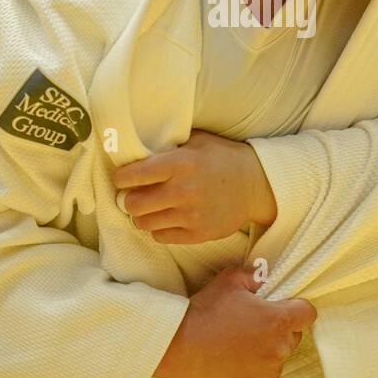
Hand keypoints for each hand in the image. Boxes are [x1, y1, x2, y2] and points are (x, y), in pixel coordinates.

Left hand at [112, 129, 277, 243]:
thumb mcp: (197, 141)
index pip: (133, 175)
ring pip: (144, 223)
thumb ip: (169, 145)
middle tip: (136, 194)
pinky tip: (167, 217)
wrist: (256, 184)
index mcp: (180, 163)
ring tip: (151, 207)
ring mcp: (191, 215)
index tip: (123, 177)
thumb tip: (136, 150)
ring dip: (143, 215)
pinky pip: (161, 237)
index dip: (121, 177)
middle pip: (133, 204)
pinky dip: (159, 228)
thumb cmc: (223, 158)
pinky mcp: (199, 234)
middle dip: (130, 198)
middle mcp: (183, 190)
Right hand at [153, 266, 316, 377]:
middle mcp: (279, 348)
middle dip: (278, 329)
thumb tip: (263, 277)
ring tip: (237, 343)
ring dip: (266, 350)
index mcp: (278, 320)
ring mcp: (269, 371)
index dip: (296, 307)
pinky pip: (264, 376)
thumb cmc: (205, 311)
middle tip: (251, 323)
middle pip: (293, 336)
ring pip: (278, 357)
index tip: (282, 307)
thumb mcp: (229, 280)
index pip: (308, 313)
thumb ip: (254, 275)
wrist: (179, 346)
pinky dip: (254, 369)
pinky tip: (232, 359)